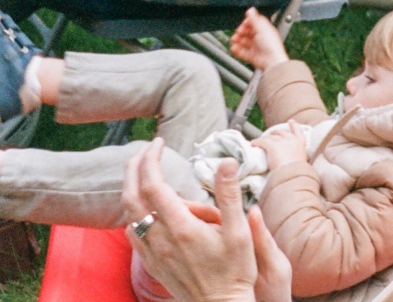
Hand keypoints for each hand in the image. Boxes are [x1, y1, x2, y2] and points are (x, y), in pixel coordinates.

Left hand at [122, 141, 290, 301]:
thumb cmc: (234, 273)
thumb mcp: (240, 232)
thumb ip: (229, 195)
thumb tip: (226, 162)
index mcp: (181, 227)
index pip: (154, 184)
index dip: (152, 158)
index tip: (160, 142)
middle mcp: (161, 240)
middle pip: (133, 196)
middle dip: (134, 167)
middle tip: (145, 149)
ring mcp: (154, 254)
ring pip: (130, 215)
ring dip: (130, 188)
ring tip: (141, 171)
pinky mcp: (153, 265)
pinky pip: (133, 234)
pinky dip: (133, 213)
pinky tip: (142, 208)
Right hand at [229, 7, 288, 71]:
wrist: (272, 61)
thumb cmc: (270, 44)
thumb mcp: (261, 28)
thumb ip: (254, 19)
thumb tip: (250, 9)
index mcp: (265, 29)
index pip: (254, 23)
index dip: (247, 23)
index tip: (243, 24)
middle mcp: (261, 38)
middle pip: (248, 32)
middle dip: (241, 31)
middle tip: (237, 32)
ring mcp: (256, 47)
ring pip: (244, 42)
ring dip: (238, 40)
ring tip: (233, 39)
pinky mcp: (252, 56)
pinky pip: (243, 52)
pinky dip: (237, 50)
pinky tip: (234, 48)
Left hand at [261, 119, 308, 172]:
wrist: (291, 174)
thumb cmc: (296, 172)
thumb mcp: (301, 161)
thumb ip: (297, 157)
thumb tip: (292, 160)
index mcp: (300, 143)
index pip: (297, 130)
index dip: (293, 125)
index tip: (291, 121)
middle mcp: (291, 139)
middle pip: (280, 132)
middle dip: (275, 133)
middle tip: (270, 136)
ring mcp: (281, 141)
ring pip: (270, 137)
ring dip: (265, 139)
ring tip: (261, 142)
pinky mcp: (271, 145)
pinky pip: (262, 141)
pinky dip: (257, 142)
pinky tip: (253, 143)